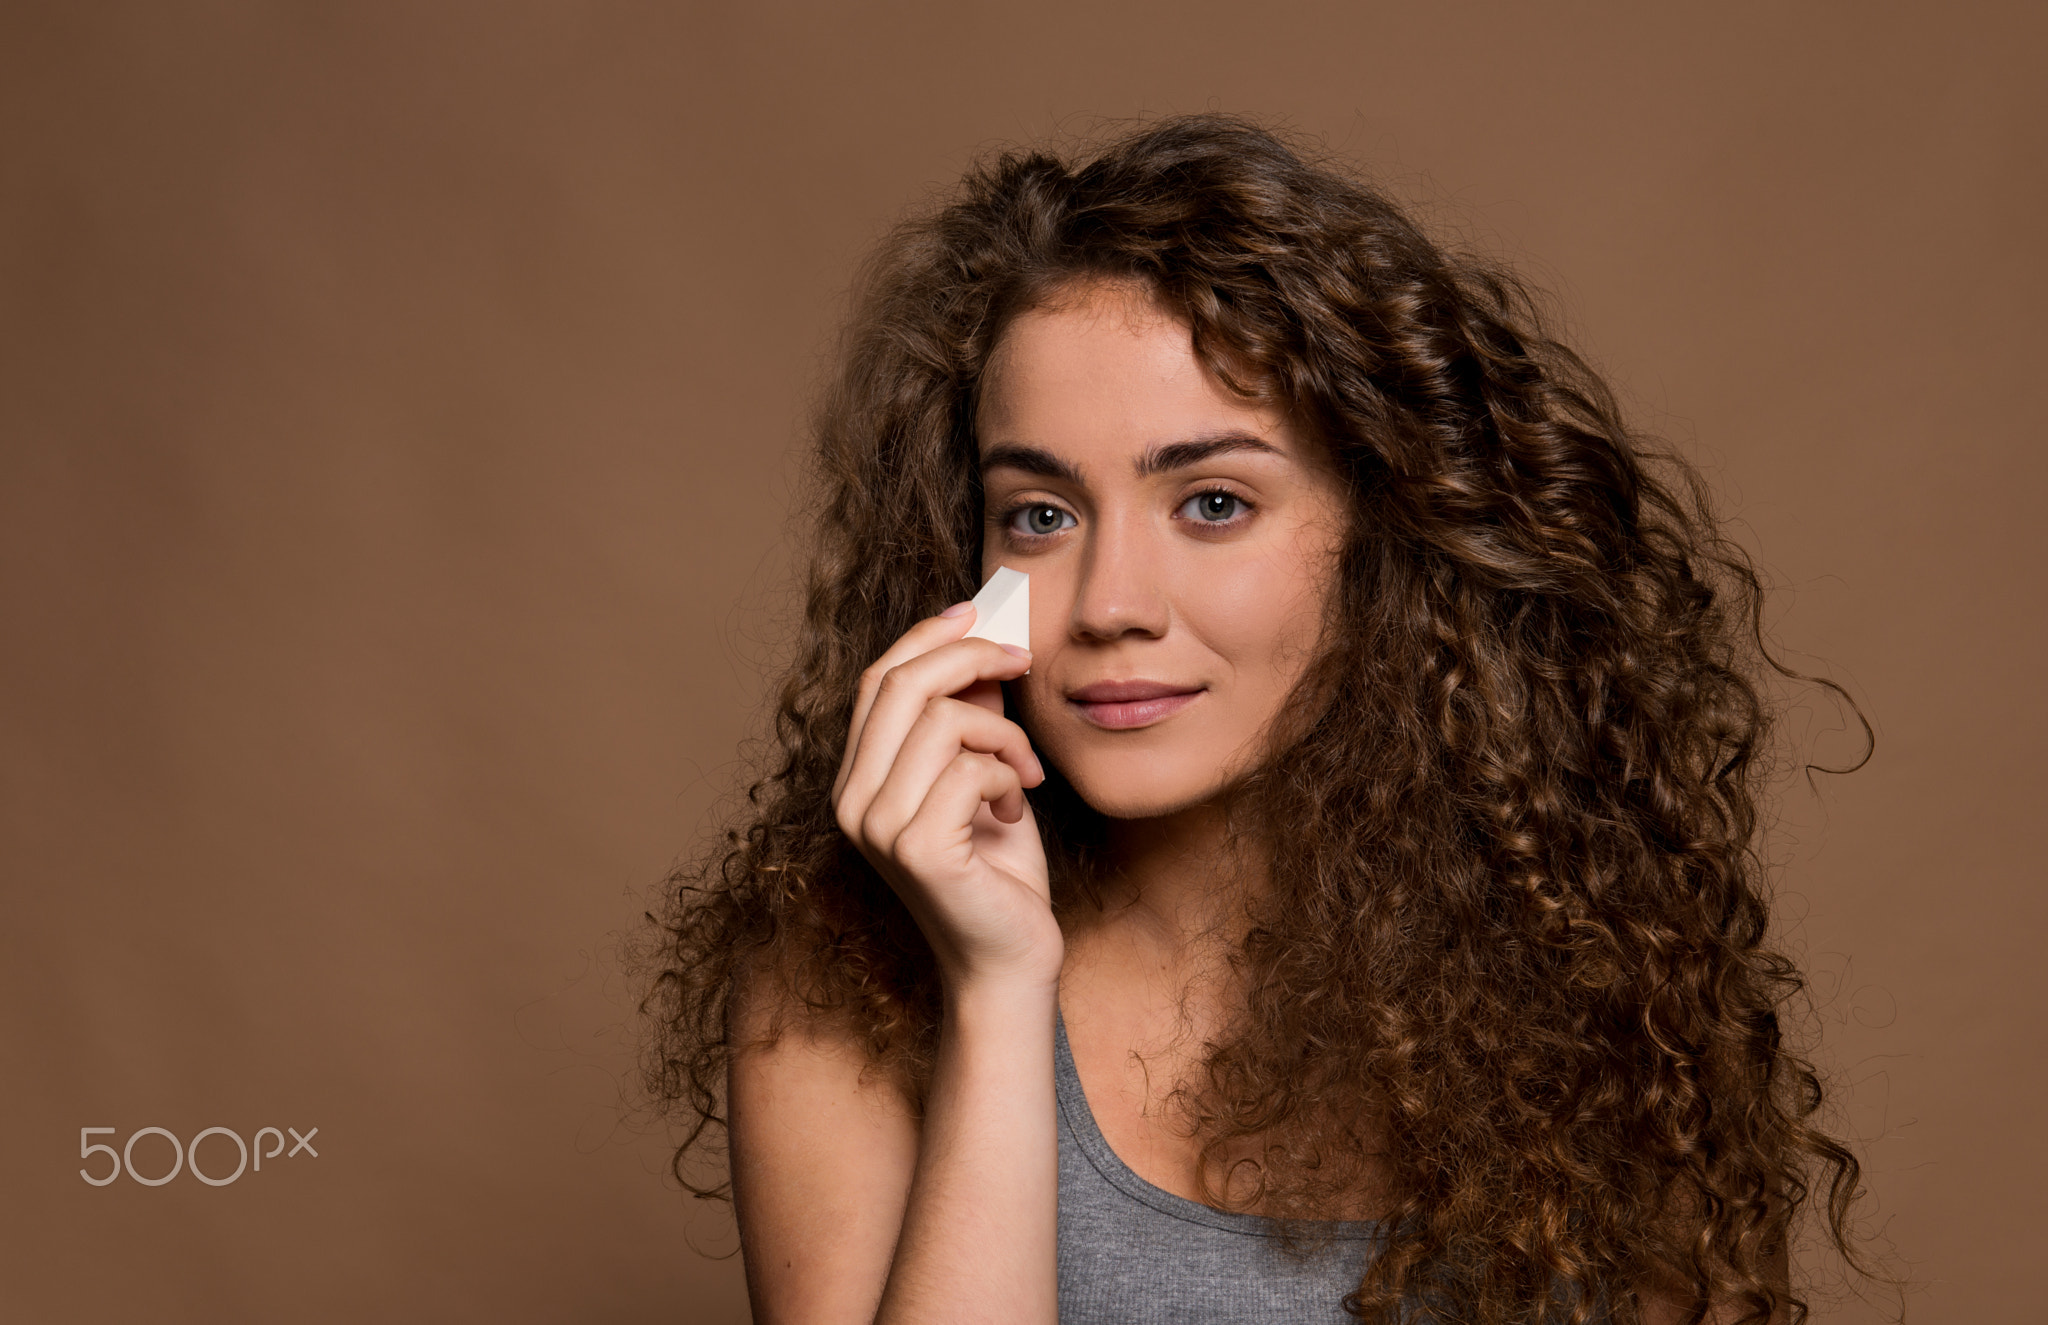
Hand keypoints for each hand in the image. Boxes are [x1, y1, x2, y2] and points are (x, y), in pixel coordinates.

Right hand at [832, 603, 1060, 991]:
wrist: (1010, 959)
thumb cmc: (998, 871)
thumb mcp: (985, 774)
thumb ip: (972, 715)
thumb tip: (983, 641)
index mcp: (856, 780)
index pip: (874, 681)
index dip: (926, 637)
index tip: (978, 612)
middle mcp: (851, 802)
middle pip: (900, 686)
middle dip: (971, 657)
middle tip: (1024, 661)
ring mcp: (877, 828)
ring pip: (943, 722)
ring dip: (1004, 735)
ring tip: (1023, 773)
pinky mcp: (917, 850)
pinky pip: (970, 768)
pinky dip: (1009, 776)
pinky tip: (1015, 809)